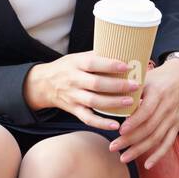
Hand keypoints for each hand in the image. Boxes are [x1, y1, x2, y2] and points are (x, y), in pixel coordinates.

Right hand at [23, 51, 140, 129]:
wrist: (43, 84)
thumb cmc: (67, 68)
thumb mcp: (77, 57)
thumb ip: (97, 56)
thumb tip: (125, 53)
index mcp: (76, 64)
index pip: (93, 63)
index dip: (110, 65)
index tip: (127, 66)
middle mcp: (73, 80)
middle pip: (96, 84)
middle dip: (117, 85)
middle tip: (135, 85)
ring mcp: (73, 96)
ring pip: (94, 101)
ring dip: (113, 103)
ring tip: (130, 101)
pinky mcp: (73, 110)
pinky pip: (87, 118)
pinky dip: (101, 123)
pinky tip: (115, 124)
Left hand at [109, 58, 178, 168]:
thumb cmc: (161, 76)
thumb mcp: (147, 76)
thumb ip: (131, 88)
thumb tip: (110, 97)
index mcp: (158, 93)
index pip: (147, 111)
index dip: (134, 122)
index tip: (120, 130)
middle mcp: (167, 107)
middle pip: (149, 128)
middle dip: (130, 140)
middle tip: (113, 147)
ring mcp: (173, 118)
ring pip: (157, 138)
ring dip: (140, 150)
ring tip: (124, 158)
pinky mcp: (177, 125)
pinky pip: (168, 142)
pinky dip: (159, 155)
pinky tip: (147, 164)